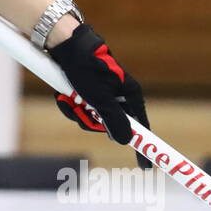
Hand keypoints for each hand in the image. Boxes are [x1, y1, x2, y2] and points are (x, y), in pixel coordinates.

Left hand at [45, 22, 152, 169]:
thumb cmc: (87, 68)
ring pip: (89, 118)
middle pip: (108, 126)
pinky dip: (69, 105)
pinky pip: (77, 109)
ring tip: (70, 96)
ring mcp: (100, 94)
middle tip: (82, 109)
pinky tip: (63, 93)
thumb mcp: (101, 98)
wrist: (65, 44)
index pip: (141, 127)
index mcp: (130, 95)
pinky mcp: (84, 91)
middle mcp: (117, 95)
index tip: (147, 166)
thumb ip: (114, 121)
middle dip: (91, 121)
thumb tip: (126, 141)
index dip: (143, 146)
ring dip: (76, 111)